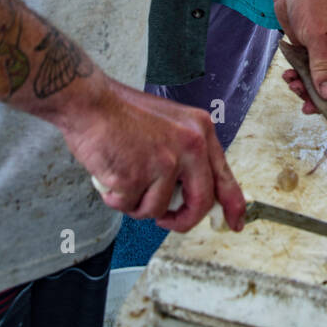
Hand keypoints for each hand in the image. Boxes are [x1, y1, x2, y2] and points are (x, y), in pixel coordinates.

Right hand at [55, 73, 244, 233]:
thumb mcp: (171, 125)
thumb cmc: (123, 113)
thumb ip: (186, 155)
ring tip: (123, 177)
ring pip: (157, 209)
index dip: (233, 205)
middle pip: (199, 203)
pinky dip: (115, 198)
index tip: (235, 222)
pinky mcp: (137, 177)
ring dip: (137, 203)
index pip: (224, 176)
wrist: (92, 103)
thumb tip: (191, 193)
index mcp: (200, 131)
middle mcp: (189, 145)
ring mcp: (164, 162)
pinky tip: (110, 174)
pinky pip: (128, 206)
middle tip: (167, 221)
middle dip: (182, 220)